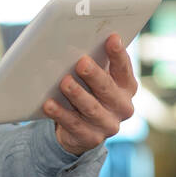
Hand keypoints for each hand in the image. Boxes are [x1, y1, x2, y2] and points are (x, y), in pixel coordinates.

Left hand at [42, 33, 137, 155]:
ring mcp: (108, 125)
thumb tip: (78, 40)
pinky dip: (60, 114)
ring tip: (65, 82)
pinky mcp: (91, 138)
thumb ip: (94, 62)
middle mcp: (122, 106)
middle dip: (95, 75)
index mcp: (126, 87)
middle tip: (82, 62)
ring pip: (91, 108)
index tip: (112, 38)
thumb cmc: (88, 93)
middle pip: (108, 89)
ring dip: (78, 94)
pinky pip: (74, 125)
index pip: (124, 68)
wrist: (80, 129)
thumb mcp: (95, 78)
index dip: (118, 54)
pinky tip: (49, 104)